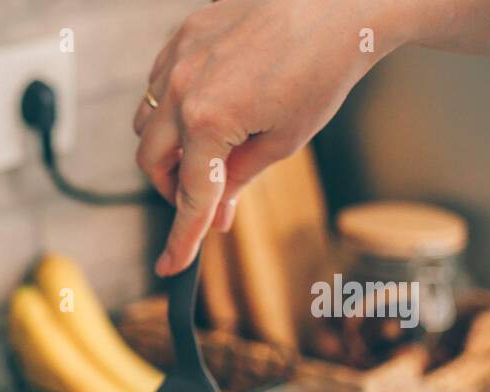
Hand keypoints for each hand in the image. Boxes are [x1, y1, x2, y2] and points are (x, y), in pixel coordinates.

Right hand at [134, 0, 394, 274]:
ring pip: (147, 123)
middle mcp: (181, 89)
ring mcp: (178, 58)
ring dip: (167, 146)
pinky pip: (157, 83)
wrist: (342, 3)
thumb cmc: (323, 69)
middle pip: (151, 161)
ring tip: (208, 146)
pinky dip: (173, 106)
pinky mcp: (184, 34)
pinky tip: (209, 104)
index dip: (182, 238)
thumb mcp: (285, 140)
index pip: (188, 196)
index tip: (171, 267)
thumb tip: (217, 214)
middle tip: (203, 195)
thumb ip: (239, 179)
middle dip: (173, 187)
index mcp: (207, 122)